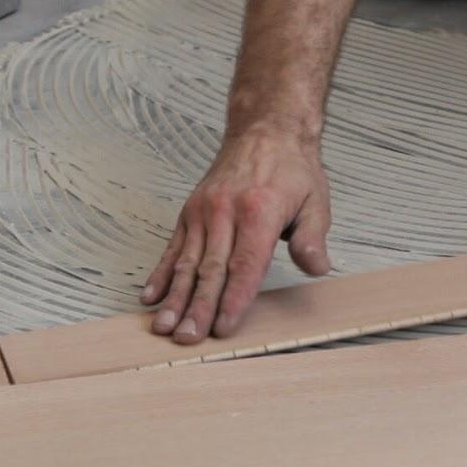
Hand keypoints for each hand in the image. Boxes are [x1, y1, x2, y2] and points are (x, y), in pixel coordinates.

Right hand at [140, 128, 331, 342]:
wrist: (266, 129)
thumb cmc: (292, 169)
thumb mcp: (316, 200)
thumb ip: (312, 237)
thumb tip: (316, 268)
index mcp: (258, 211)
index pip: (244, 265)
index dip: (233, 299)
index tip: (223, 327)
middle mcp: (226, 211)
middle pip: (210, 269)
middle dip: (198, 307)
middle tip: (188, 337)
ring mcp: (204, 211)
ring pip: (187, 262)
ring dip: (175, 297)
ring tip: (164, 326)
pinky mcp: (190, 211)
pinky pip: (173, 247)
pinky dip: (161, 274)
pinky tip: (150, 297)